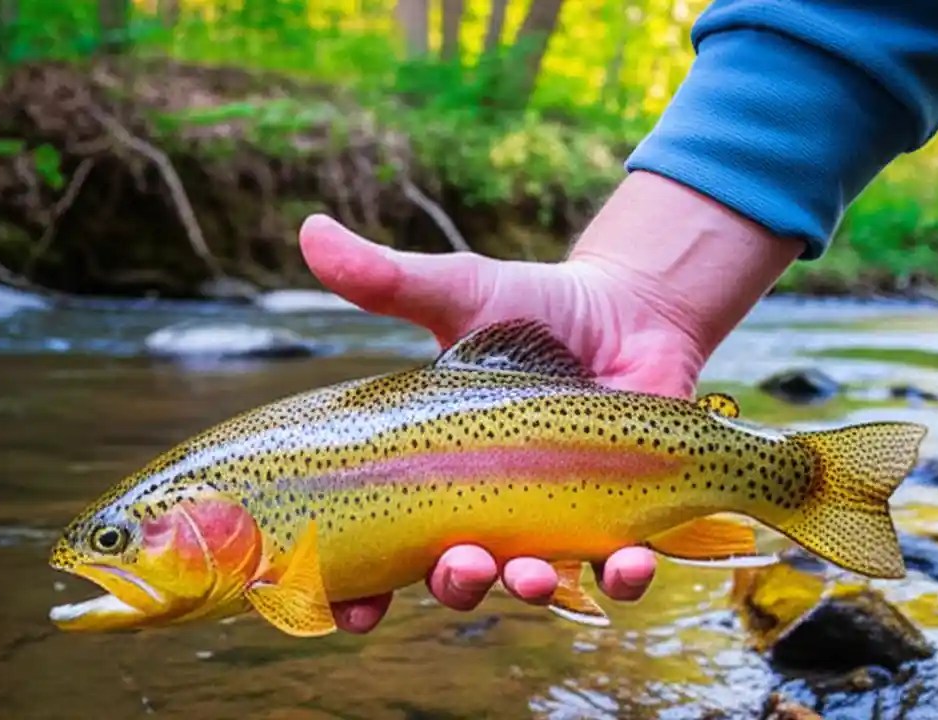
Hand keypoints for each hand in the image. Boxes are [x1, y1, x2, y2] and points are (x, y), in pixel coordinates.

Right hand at [299, 171, 801, 632]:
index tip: (348, 607)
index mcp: (437, 474)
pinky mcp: (621, 515)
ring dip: (529, 592)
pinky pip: (620, 568)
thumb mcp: (458, 294)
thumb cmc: (532, 308)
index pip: (385, 550)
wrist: (625, 307)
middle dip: (455, 585)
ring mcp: (555, 519)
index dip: (360, 589)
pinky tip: (627, 564)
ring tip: (529, 577)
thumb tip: (310, 230)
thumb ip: (388, 281)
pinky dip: (624, 577)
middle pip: (458, 577)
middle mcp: (491, 509)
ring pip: (533, 584)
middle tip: (460, 565)